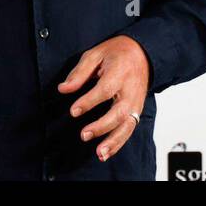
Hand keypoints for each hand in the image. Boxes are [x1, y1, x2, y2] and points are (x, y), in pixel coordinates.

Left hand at [57, 35, 149, 161]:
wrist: (142, 53)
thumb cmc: (116, 53)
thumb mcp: (95, 54)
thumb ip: (79, 72)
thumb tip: (63, 89)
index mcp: (120, 72)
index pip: (105, 89)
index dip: (89, 102)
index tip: (73, 111)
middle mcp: (131, 89)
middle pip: (119, 112)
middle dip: (102, 126)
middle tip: (84, 134)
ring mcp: (136, 102)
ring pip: (127, 125)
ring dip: (113, 141)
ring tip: (99, 152)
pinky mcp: (137, 110)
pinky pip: (129, 129)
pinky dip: (118, 143)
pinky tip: (105, 153)